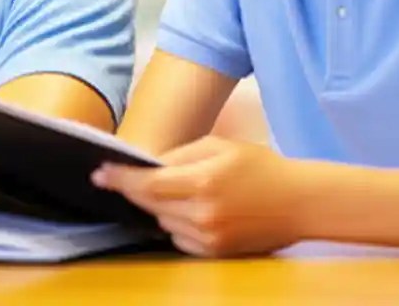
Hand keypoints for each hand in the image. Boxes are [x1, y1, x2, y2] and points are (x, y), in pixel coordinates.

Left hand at [92, 136, 310, 256]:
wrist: (300, 203)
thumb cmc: (260, 167)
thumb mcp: (219, 146)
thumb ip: (179, 155)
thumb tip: (147, 165)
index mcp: (203, 181)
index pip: (147, 184)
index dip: (120, 179)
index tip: (99, 174)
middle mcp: (202, 213)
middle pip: (150, 204)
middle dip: (135, 190)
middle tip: (123, 177)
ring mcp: (208, 237)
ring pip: (161, 221)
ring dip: (158, 207)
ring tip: (180, 191)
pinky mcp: (214, 252)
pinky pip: (178, 238)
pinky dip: (176, 224)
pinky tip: (193, 211)